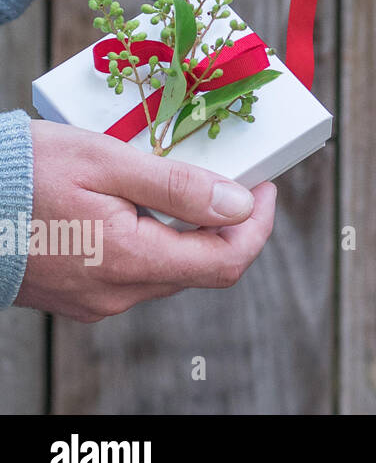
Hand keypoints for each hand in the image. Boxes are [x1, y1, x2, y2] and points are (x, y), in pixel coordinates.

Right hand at [13, 120, 276, 321]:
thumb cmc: (18, 173)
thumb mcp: (106, 161)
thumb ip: (178, 187)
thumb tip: (240, 205)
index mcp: (129, 262)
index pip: (226, 262)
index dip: (258, 225)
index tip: (265, 185)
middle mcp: (116, 294)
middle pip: (199, 266)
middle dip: (225, 222)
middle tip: (229, 172)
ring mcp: (93, 300)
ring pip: (167, 268)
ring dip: (186, 228)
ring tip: (179, 179)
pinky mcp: (75, 295)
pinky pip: (133, 270)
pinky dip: (151, 236)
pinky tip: (136, 200)